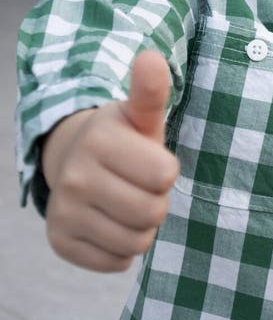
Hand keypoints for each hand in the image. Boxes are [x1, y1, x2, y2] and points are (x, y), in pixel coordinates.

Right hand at [43, 51, 179, 271]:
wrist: (77, 161)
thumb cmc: (124, 139)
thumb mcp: (139, 115)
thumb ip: (150, 91)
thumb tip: (151, 57)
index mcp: (99, 139)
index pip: (164, 175)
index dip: (165, 171)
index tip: (149, 160)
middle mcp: (74, 175)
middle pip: (152, 213)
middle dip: (156, 201)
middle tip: (140, 185)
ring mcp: (63, 211)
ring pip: (136, 242)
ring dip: (142, 227)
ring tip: (127, 202)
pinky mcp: (60, 242)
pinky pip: (116, 262)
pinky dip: (122, 248)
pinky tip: (111, 222)